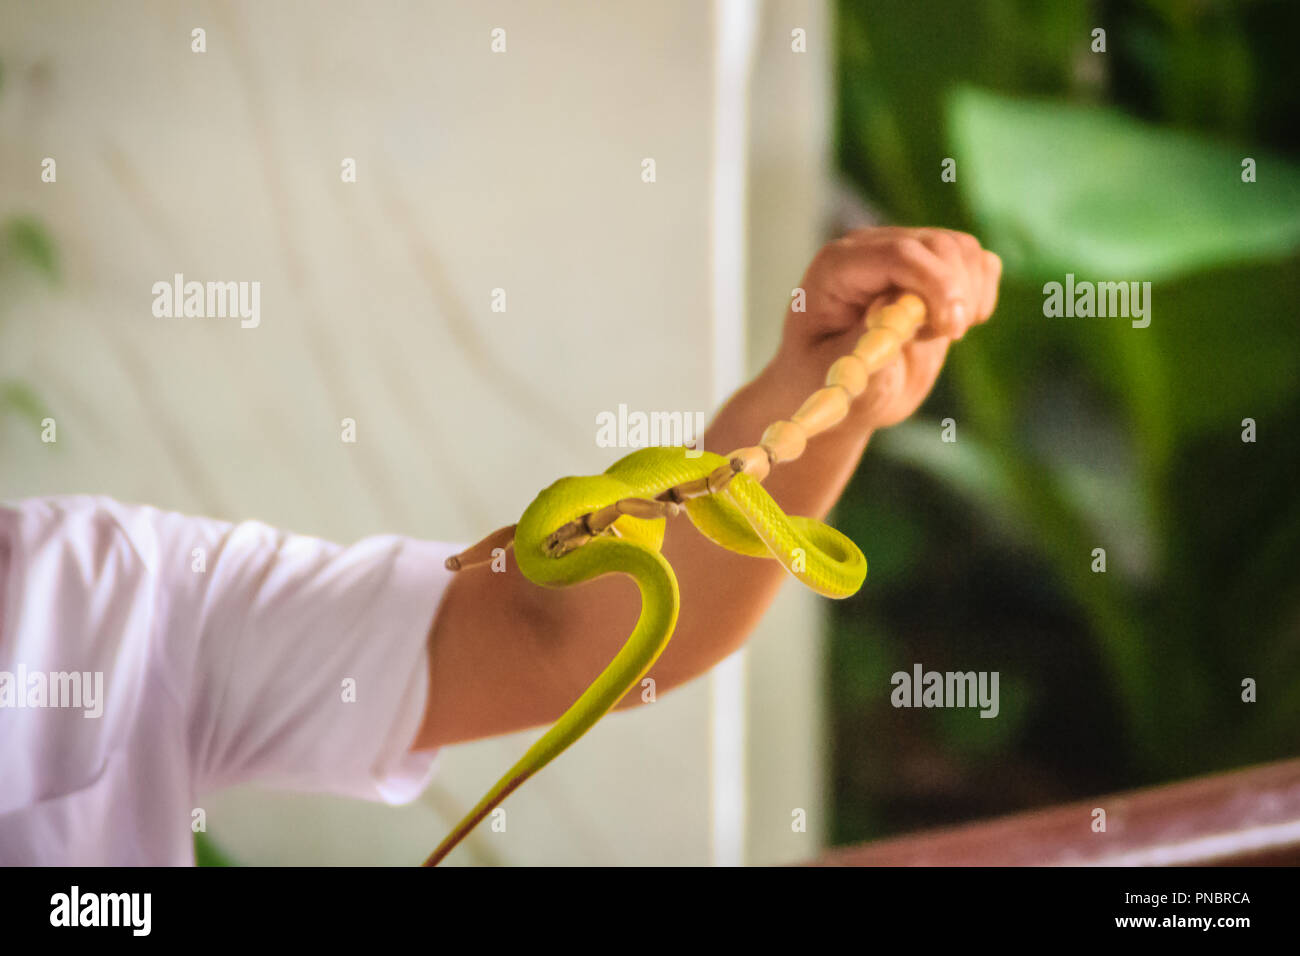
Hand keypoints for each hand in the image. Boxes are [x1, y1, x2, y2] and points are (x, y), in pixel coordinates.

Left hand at [776, 227, 1000, 429]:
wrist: (844, 386)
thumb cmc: (828, 381)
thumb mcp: (836, 376)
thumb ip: (861, 344)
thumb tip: (887, 311)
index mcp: (836, 267)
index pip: (898, 254)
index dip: (935, 284)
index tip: (952, 329)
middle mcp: (872, 248)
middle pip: (938, 245)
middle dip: (956, 292)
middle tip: (950, 336)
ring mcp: (906, 250)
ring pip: (963, 249)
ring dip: (967, 296)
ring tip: (936, 335)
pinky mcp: (935, 266)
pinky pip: (978, 262)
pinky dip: (980, 294)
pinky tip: (951, 326)